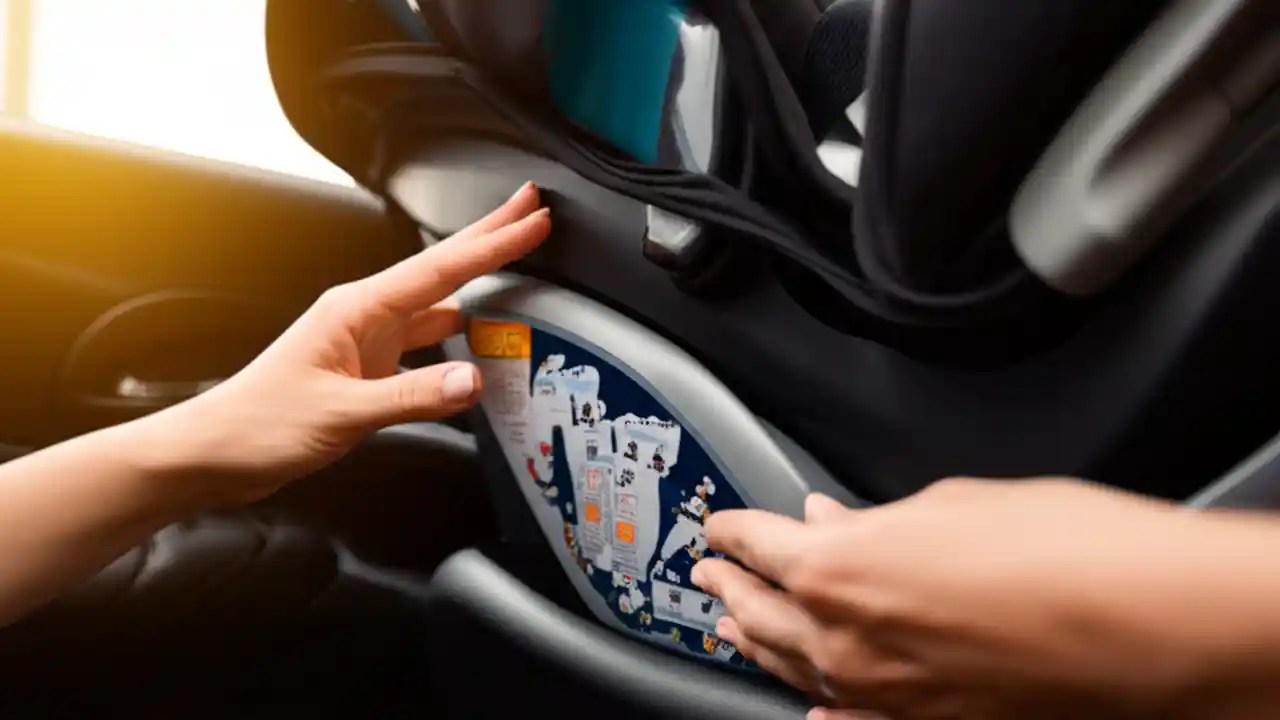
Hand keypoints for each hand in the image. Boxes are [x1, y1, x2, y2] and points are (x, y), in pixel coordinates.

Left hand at [150, 182, 548, 506]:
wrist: (213, 453)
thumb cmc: (258, 424)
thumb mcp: (341, 412)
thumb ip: (412, 397)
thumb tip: (471, 379)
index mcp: (357, 309)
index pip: (440, 268)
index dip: (492, 244)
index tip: (530, 221)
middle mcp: (364, 318)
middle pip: (442, 271)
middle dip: (488, 239)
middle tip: (530, 211)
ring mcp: (367, 344)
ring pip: (437, 309)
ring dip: (478, 293)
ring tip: (518, 275)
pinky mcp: (367, 374)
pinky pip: (424, 350)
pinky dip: (456, 348)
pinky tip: (474, 355)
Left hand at [692, 478, 1234, 719]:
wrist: (1145, 629)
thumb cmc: (1061, 550)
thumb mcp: (951, 506)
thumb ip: (876, 522)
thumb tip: (833, 519)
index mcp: (837, 567)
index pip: (759, 542)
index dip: (733, 529)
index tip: (720, 522)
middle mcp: (844, 640)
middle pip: (761, 610)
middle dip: (731, 586)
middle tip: (710, 576)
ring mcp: (881, 694)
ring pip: (794, 668)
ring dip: (758, 642)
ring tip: (735, 627)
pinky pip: (846, 716)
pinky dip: (819, 706)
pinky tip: (808, 709)